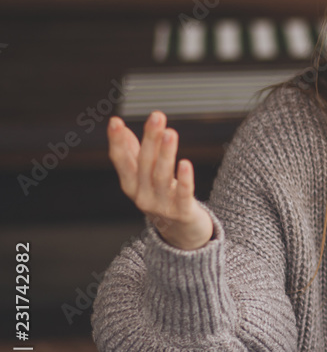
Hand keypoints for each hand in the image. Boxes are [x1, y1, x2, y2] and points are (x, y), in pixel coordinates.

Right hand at [107, 112, 213, 250]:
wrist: (182, 234)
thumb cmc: (163, 198)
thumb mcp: (144, 177)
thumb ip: (133, 153)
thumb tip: (117, 125)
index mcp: (131, 185)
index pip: (121, 161)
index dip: (117, 142)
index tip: (116, 122)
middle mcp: (142, 196)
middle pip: (144, 165)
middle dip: (149, 140)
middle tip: (156, 117)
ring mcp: (161, 205)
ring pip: (162, 176)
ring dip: (166, 154)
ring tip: (170, 133)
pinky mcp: (181, 213)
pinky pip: (183, 194)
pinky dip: (184, 179)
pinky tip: (185, 163)